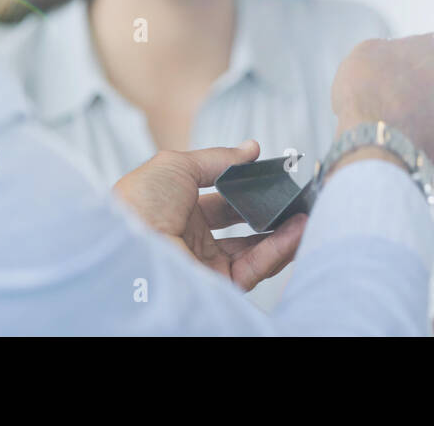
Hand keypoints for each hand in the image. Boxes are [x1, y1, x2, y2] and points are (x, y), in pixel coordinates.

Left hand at [113, 139, 305, 291]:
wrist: (127, 250)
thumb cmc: (139, 204)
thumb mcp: (177, 166)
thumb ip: (218, 158)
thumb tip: (250, 149)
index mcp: (177, 211)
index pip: (221, 201)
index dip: (245, 187)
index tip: (271, 174)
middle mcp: (192, 240)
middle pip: (241, 228)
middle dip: (269, 213)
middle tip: (295, 197)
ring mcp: (205, 264)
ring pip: (254, 249)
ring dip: (283, 231)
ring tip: (306, 211)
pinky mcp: (219, 285)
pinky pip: (256, 266)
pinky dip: (280, 248)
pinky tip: (298, 228)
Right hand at [330, 20, 433, 167]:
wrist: (372, 144)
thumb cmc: (370, 88)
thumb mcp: (370, 52)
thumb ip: (393, 52)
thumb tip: (394, 64)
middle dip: (428, 78)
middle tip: (395, 83)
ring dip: (420, 109)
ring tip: (385, 114)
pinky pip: (429, 137)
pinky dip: (413, 135)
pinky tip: (388, 136)